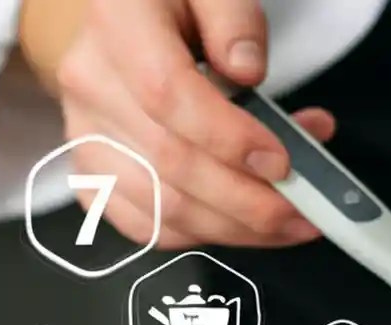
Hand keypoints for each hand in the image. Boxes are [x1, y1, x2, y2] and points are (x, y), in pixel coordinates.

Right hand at [19, 0, 333, 248]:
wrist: (118, 24)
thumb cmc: (172, 3)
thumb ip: (234, 19)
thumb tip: (246, 72)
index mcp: (117, 25)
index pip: (168, 95)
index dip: (228, 139)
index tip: (281, 162)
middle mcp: (90, 85)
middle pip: (169, 165)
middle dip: (248, 201)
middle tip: (306, 210)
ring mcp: (83, 137)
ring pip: (160, 209)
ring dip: (234, 228)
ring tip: (289, 221)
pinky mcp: (91, 176)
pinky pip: (145, 227)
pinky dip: (200, 235)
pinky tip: (242, 225)